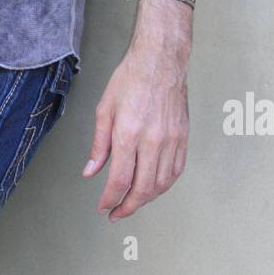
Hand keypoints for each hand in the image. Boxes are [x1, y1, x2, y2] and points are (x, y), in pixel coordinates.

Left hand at [82, 39, 189, 219]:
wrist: (160, 60)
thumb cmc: (130, 79)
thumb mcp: (104, 109)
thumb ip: (99, 144)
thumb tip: (91, 171)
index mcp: (128, 133)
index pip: (119, 180)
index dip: (109, 200)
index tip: (103, 208)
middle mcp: (152, 140)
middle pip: (142, 189)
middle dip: (127, 208)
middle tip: (116, 213)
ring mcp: (171, 140)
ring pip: (161, 184)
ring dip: (146, 200)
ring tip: (132, 202)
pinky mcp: (183, 137)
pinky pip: (176, 171)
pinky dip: (164, 185)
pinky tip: (153, 188)